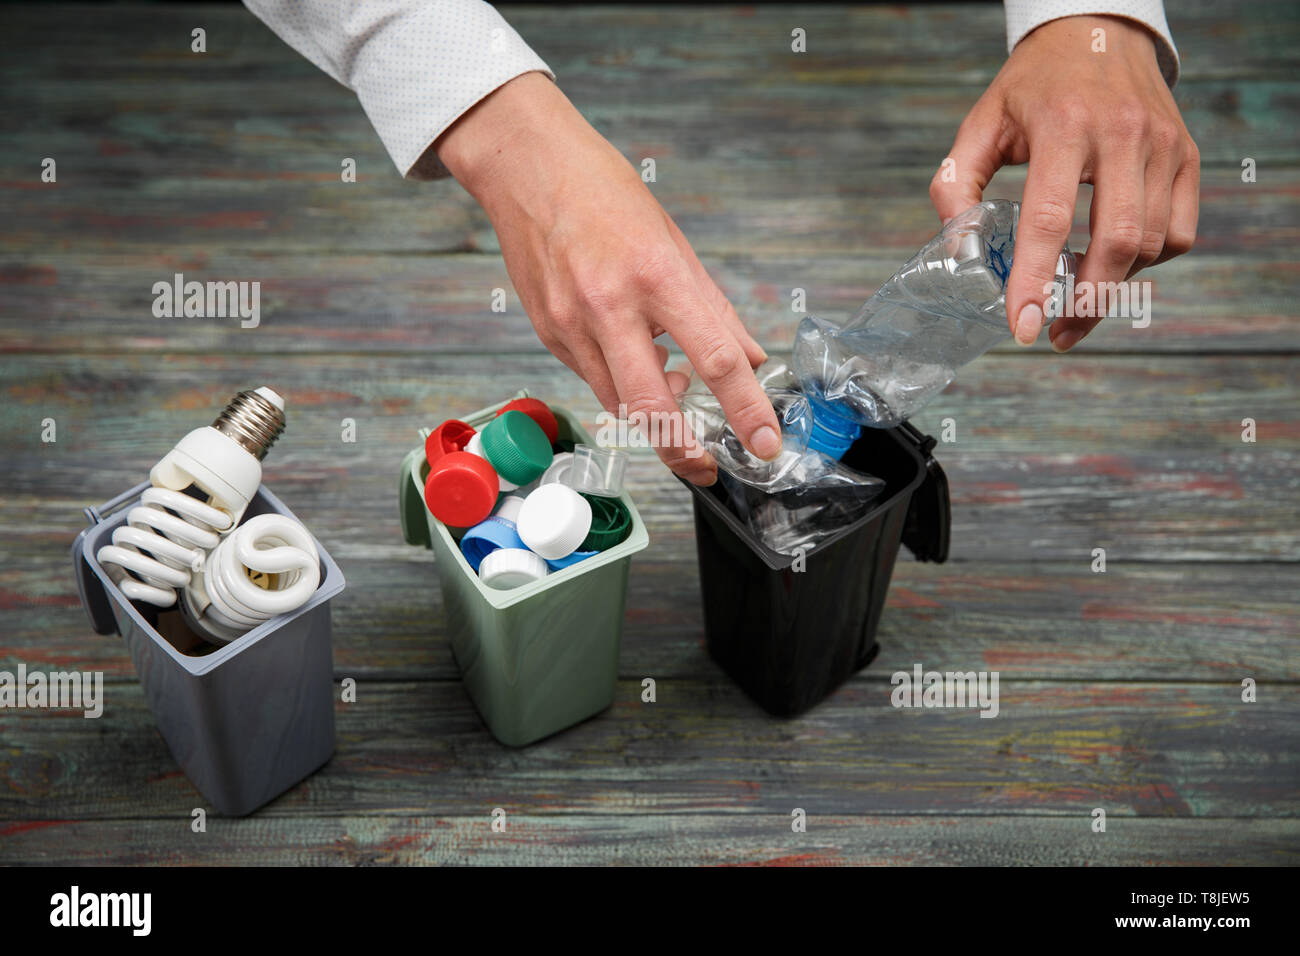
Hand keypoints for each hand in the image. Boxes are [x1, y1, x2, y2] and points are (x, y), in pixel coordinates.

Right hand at [435, 72, 779, 484]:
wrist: (527, 169)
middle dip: (682, 449)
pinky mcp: (548, 336)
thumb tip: (750, 358)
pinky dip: (620, 383)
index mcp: (655, 275)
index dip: (746, 409)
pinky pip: (593, 379)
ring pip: (618, 402)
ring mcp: (570, 326)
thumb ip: (714, 309)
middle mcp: (609, 306)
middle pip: (650, 405)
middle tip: (706, 466)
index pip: (713, 357)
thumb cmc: (605, 196)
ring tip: (673, 396)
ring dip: (651, 414)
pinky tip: (631, 356)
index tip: (765, 442)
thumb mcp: (675, 243)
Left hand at [930, 15, 1199, 350]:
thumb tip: (959, 249)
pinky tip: (1114, 263)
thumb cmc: (1032, 87)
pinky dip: (1148, 262)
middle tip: (1056, 332)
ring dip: (1113, 286)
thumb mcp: (980, 123)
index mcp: (1062, 125)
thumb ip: (956, 185)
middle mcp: (1121, 133)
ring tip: (1077, 299)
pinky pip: (1179, 233)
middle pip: (1116, 242)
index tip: (1022, 327)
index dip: (1034, 281)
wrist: (1097, 32)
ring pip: (1151, 244)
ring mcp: (1163, 145)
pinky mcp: (1187, 156)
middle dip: (1086, 301)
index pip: (1049, 219)